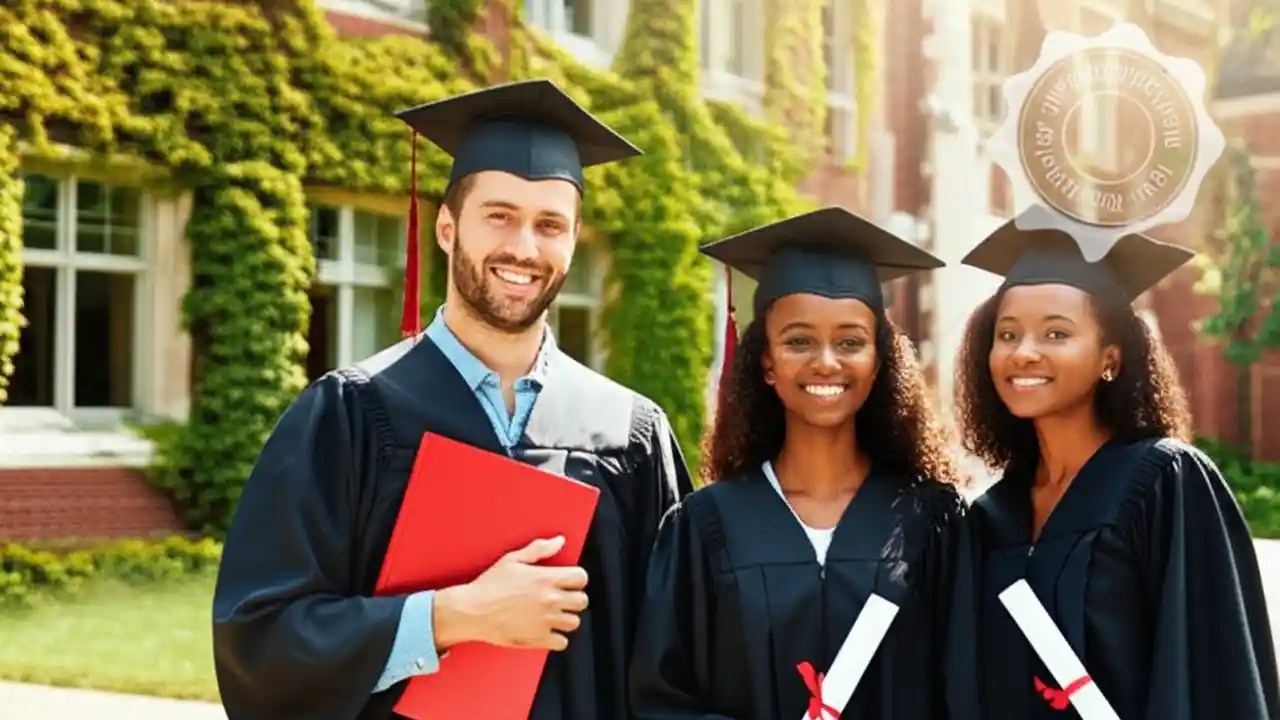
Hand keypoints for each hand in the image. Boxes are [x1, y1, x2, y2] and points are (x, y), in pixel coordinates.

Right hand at [434, 536, 588, 651]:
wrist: (471, 611)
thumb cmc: (489, 585)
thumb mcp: (512, 560)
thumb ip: (539, 549)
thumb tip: (560, 541)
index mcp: (546, 578)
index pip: (581, 578)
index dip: (576, 579)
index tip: (568, 582)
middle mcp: (549, 600)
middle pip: (582, 601)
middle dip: (574, 599)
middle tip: (561, 599)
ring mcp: (545, 621)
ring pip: (574, 622)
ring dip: (566, 618)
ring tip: (552, 615)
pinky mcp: (537, 639)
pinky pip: (562, 642)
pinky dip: (556, 638)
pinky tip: (545, 630)